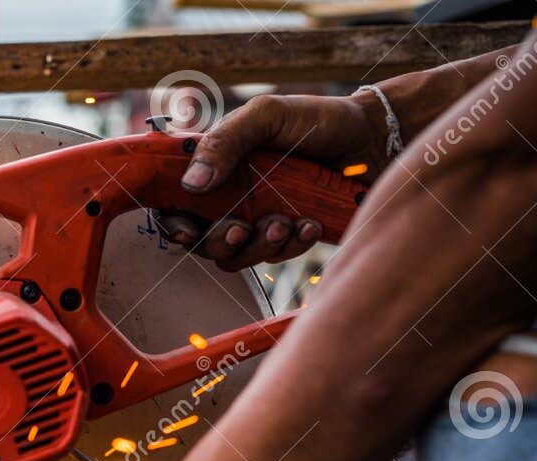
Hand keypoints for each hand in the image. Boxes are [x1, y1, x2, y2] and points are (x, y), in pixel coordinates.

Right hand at [157, 92, 388, 270]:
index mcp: (216, 169)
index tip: (186, 229)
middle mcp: (231, 199)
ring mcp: (258, 221)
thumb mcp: (267, 116)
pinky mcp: (287, 237)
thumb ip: (225, 142)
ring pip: (236, 257)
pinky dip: (290, 246)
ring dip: (258, 246)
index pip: (176, 204)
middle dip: (219, 242)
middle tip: (242, 228)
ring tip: (287, 223)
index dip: (173, 222)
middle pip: (202, 241)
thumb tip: (191, 183)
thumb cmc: (318, 120)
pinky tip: (309, 224)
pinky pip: (274, 258)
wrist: (374, 138)